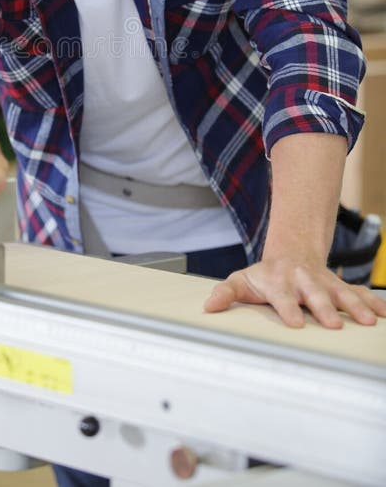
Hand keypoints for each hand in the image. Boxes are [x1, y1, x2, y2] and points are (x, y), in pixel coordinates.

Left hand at [203, 257, 385, 327]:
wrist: (291, 253)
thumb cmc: (265, 275)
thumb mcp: (242, 281)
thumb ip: (226, 294)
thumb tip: (208, 307)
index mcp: (278, 281)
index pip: (282, 296)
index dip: (288, 308)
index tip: (295, 324)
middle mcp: (303, 280)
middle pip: (314, 294)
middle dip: (324, 307)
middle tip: (333, 324)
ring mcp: (324, 282)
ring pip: (341, 292)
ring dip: (355, 306)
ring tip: (368, 321)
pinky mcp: (340, 286)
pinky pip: (359, 292)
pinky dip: (374, 302)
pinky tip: (384, 314)